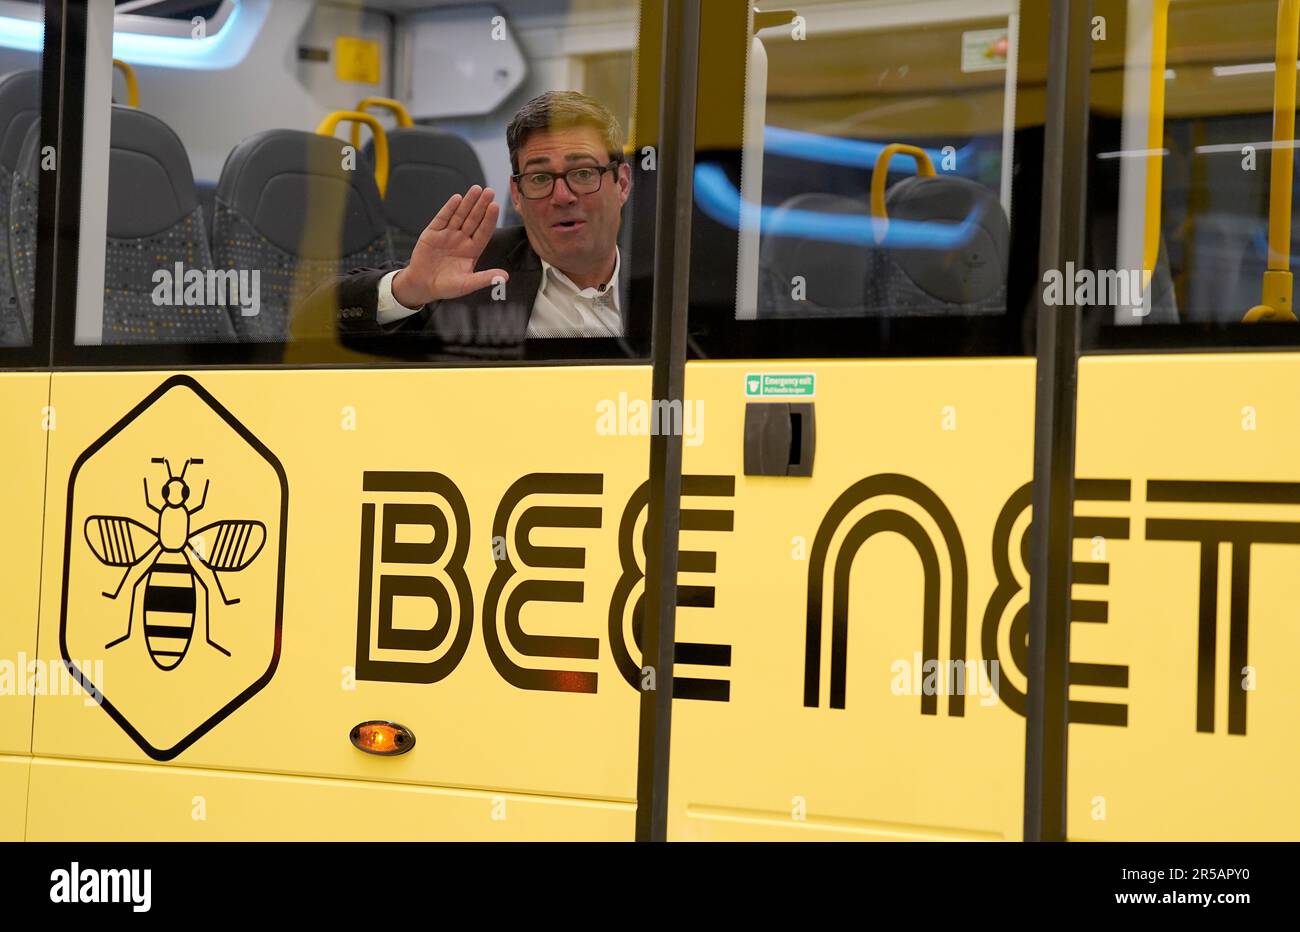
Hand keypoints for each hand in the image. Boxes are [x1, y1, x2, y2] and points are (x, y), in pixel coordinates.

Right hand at [391, 185, 507, 306]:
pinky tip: (457, 199)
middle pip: (473, 219)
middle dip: (481, 205)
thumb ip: (484, 278)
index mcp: (472, 250)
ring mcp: (447, 234)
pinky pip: (442, 218)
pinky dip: (449, 209)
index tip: (495, 206)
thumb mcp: (467, 285)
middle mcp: (462, 239)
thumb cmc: (446, 286)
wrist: (422, 286)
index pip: (484, 231)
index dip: (489, 219)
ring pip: (459, 215)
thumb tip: (505, 277)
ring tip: (476, 189)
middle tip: (490, 191)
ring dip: (467, 202)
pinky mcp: (433, 233)